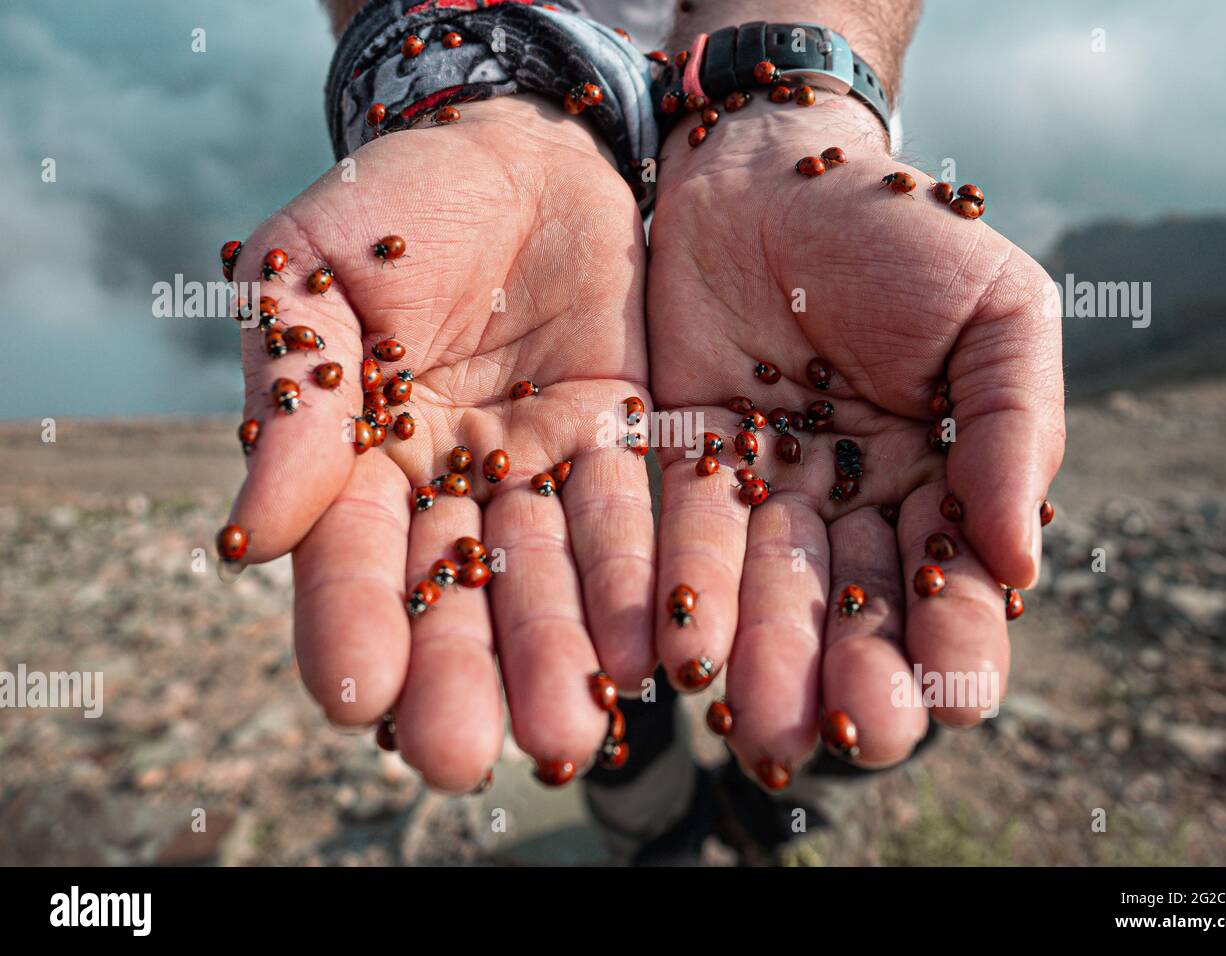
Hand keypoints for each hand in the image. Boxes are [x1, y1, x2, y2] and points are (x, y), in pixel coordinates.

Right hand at [225, 96, 653, 790]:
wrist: (515, 147)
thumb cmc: (397, 206)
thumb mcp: (315, 275)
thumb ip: (298, 397)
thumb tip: (252, 533)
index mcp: (357, 455)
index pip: (348, 556)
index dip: (349, 624)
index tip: (357, 697)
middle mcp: (446, 482)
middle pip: (453, 594)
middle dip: (461, 674)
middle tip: (472, 757)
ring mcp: (534, 467)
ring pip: (546, 576)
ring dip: (560, 653)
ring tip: (575, 729)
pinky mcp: (616, 439)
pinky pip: (629, 515)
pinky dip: (639, 578)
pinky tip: (653, 646)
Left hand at [646, 95, 1063, 778]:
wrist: (770, 166)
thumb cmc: (900, 234)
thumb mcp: (996, 315)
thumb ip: (1014, 429)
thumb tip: (1020, 563)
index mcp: (943, 480)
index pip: (956, 584)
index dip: (956, 642)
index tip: (949, 697)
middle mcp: (855, 505)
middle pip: (860, 612)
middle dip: (855, 677)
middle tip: (850, 734)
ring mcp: (770, 491)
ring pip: (772, 595)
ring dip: (768, 663)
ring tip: (760, 730)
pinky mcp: (687, 465)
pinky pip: (689, 537)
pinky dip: (689, 594)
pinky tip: (683, 654)